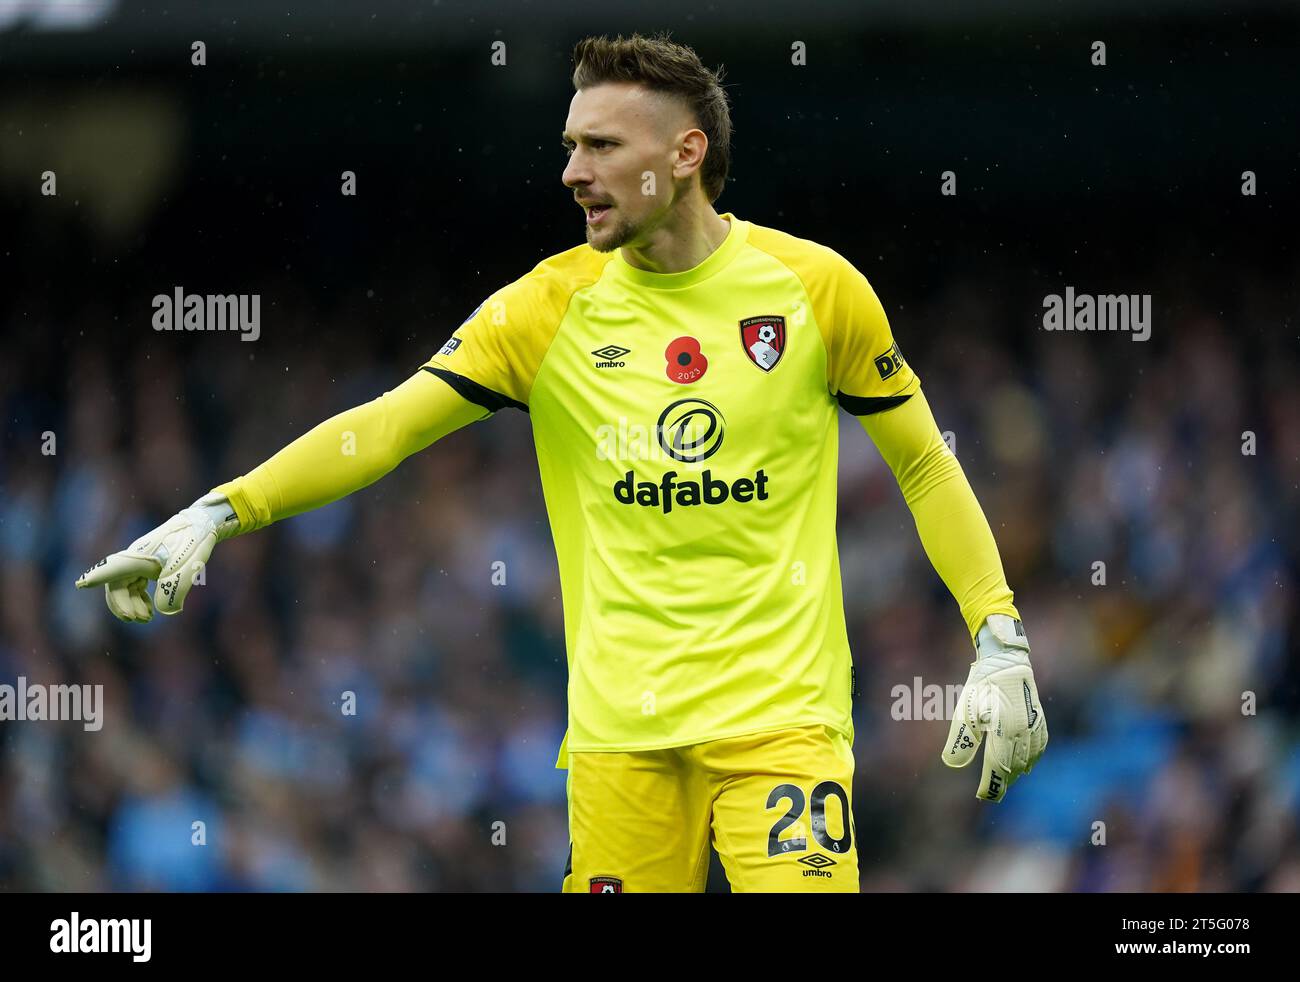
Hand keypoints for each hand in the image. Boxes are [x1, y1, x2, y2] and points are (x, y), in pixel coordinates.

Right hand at [75, 492, 240, 621]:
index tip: (81, 583)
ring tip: (146, 618)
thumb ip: (174, 589)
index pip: (114, 568)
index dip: (97, 576)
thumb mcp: (188, 567)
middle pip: (116, 586)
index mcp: (139, 555)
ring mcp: (139, 564)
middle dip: (122, 605)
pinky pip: (134, 588)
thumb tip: (162, 611)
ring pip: (124, 589)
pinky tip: (150, 612)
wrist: (202, 526)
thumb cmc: (193, 542)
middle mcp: (134, 559)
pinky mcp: (146, 568)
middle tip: (138, 619)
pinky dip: (139, 601)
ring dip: (131, 606)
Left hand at [941, 614, 1047, 801]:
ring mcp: (1035, 727)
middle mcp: (1024, 733)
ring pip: (1028, 759)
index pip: (997, 767)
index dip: (991, 785)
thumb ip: (961, 740)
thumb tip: (952, 764)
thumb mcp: (965, 711)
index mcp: (1006, 732)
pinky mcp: (1040, 720)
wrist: (1006, 661)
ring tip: (1004, 780)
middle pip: (1014, 766)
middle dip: (1002, 780)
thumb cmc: (982, 685)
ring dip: (1016, 771)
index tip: (982, 796)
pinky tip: (1026, 763)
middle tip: (990, 791)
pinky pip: (1039, 747)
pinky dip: (1032, 759)